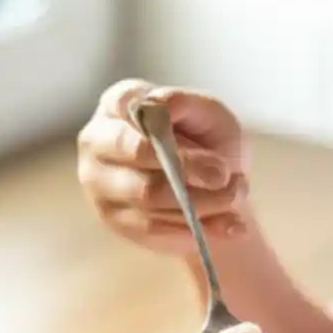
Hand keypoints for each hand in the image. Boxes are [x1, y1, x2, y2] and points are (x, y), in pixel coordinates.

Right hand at [76, 79, 252, 254]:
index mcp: (118, 103)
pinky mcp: (115, 219)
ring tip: (234, 197)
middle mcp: (98, 141)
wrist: (211, 184)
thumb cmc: (203, 138)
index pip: (126, 106)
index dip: (165, 125)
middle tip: (225, 176)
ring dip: (198, 201)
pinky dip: (192, 228)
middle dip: (186, 167)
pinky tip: (225, 226)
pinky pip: (153, 228)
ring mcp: (100, 183)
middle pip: (135, 154)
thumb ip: (186, 104)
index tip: (198, 141)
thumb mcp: (208, 113)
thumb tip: (161, 107)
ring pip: (147, 195)